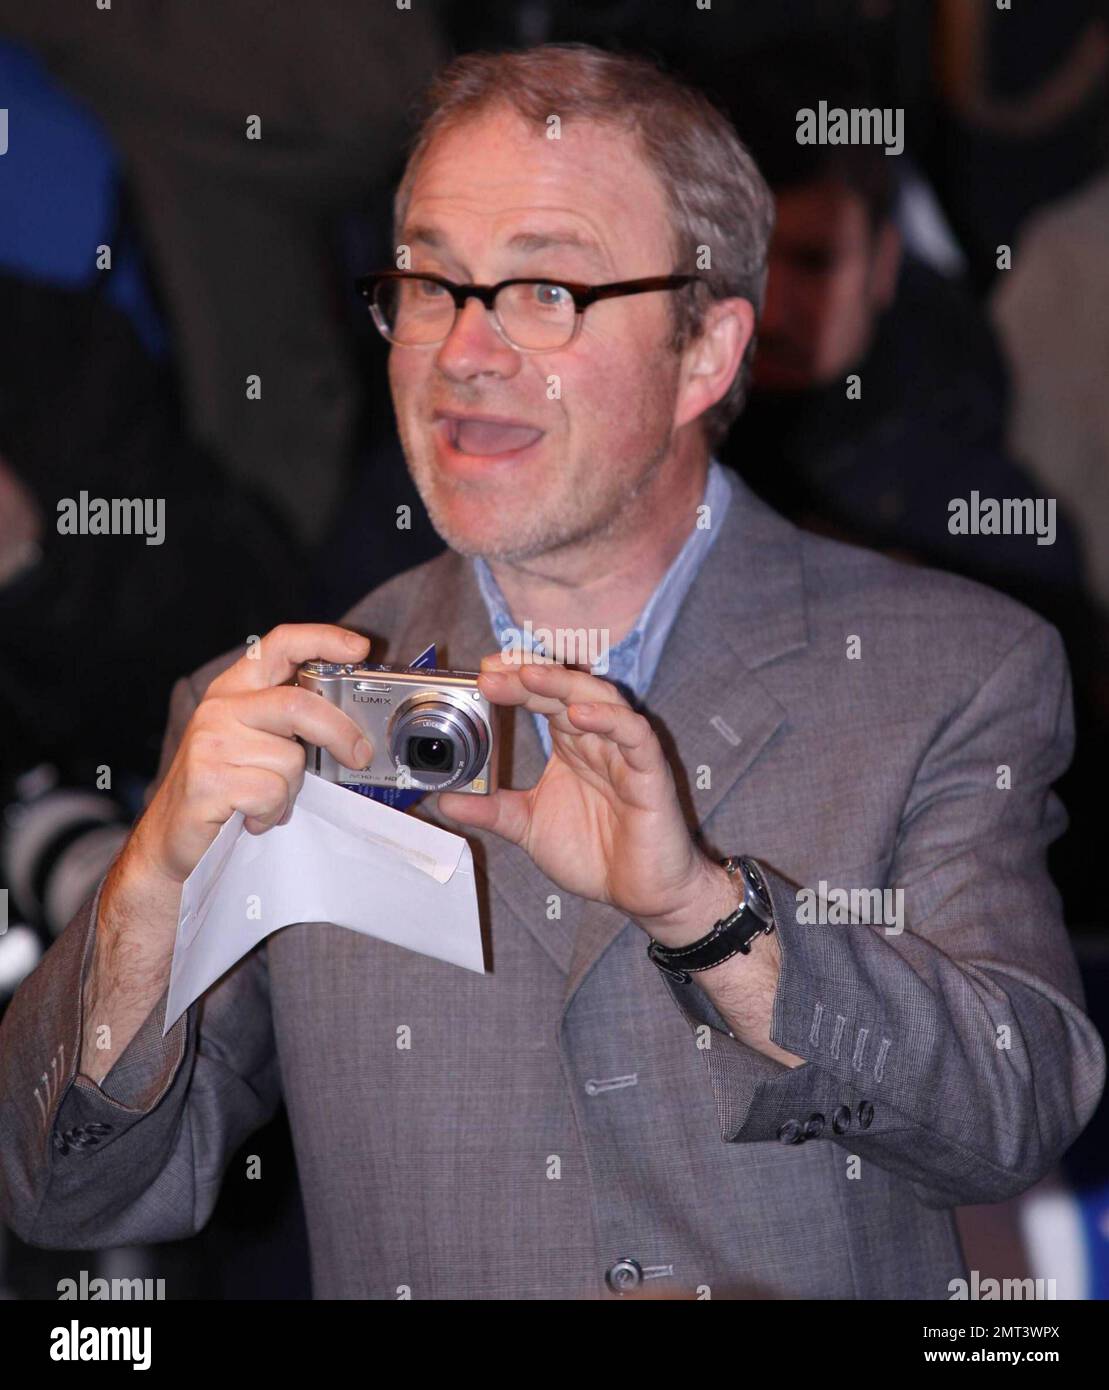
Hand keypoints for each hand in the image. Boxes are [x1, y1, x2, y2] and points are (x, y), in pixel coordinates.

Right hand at [129, 623, 374, 887]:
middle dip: (340, 731)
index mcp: (236, 690)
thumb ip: (293, 725)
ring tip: (267, 801)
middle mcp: (221, 708)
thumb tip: (355, 728)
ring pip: (289, 759)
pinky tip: (253, 817)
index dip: (323, 639)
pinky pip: (272, 792)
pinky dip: (273, 812)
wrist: (171, 840)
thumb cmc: (225, 791)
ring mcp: (211, 743)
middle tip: (359, 754)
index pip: (280, 644)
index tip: (359, 647)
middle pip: (298, 704)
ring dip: (291, 790)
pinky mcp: (208, 779)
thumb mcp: (256, 743)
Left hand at [438, 654, 725, 942]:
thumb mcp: (529, 827)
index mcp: (571, 745)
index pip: (542, 697)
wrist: (643, 893)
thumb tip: (445, 799)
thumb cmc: (597, 854)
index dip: (515, 680)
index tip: (483, 673)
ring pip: (599, 700)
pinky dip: (609, 720)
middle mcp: (597, 740)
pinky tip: (581, 714)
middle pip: (565, 689)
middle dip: (528, 675)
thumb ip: (491, 810)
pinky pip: (634, 736)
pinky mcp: (650, 772)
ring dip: (564, 685)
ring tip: (529, 676)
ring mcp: (625, 752)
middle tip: (493, 672)